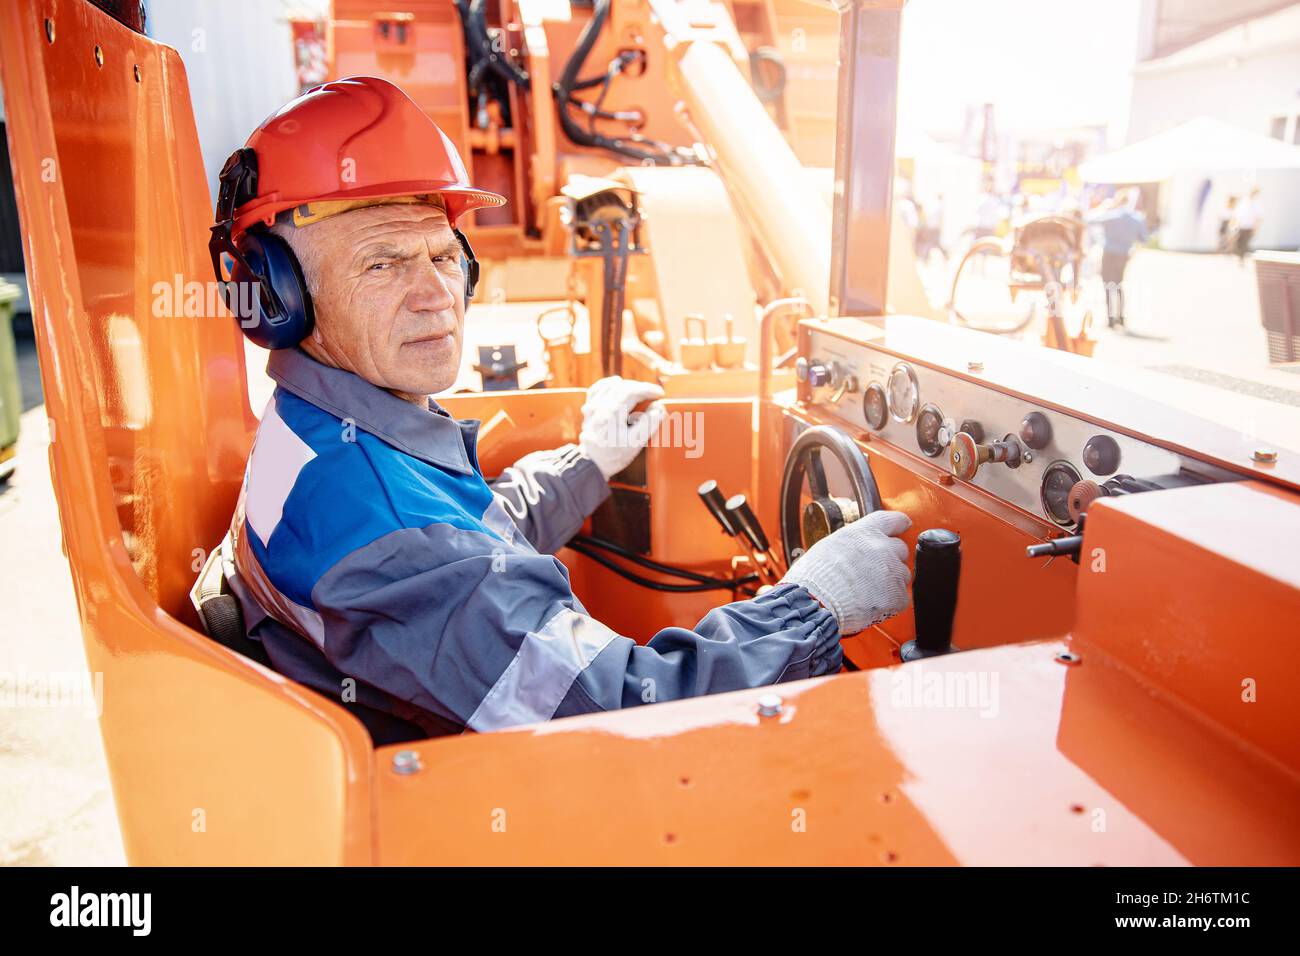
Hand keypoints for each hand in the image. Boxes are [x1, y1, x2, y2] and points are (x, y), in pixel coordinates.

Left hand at [578, 376, 666, 479]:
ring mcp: (592, 407)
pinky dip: (610, 385)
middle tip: (653, 395)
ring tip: (639, 393)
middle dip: (641, 388)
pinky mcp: (589, 409)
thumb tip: (658, 408)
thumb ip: (649, 424)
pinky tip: (617, 385)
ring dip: (628, 386)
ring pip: (611, 385)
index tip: (660, 394)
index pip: (632, 391)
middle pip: (623, 386)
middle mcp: (599, 406)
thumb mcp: (635, 443)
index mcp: (611, 413)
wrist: (591, 464)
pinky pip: (598, 389)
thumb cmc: (612, 456)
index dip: (648, 390)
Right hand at [780, 510, 911, 634]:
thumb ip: (852, 545)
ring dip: (890, 582)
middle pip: (900, 549)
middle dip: (890, 559)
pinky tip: (870, 605)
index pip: (892, 520)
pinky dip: (889, 604)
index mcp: (865, 533)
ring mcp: (893, 571)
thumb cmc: (814, 577)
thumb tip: (856, 551)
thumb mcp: (829, 546)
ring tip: (867, 592)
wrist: (816, 602)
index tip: (904, 524)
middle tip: (872, 572)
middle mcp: (883, 548)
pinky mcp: (897, 596)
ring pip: (901, 575)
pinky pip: (900, 598)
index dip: (899, 523)